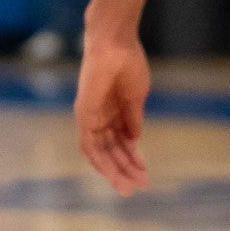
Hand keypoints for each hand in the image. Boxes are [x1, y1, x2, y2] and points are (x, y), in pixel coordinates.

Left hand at [74, 32, 149, 195]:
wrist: (116, 43)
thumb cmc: (127, 63)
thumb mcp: (135, 97)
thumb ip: (133, 119)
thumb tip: (135, 140)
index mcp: (112, 110)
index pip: (119, 141)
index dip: (132, 158)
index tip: (146, 173)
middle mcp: (98, 115)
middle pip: (110, 149)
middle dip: (124, 169)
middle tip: (140, 187)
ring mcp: (89, 114)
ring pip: (99, 151)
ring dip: (115, 169)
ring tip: (131, 185)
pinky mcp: (84, 112)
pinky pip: (88, 142)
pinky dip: (100, 159)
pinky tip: (114, 172)